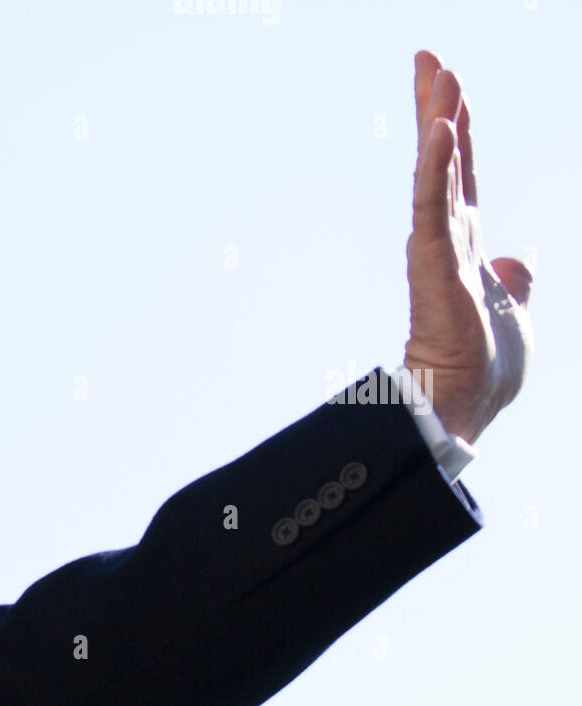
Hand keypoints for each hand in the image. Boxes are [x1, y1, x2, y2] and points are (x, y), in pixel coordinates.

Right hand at [402, 50, 532, 444]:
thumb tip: (522, 260)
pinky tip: (440, 132)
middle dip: (438, 105)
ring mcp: (440, 248)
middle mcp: (450, 237)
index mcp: (468, 244)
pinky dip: (437, 169)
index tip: (445, 82)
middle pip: (445, 157)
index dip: (457, 126)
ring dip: (439, 120)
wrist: (463, 405)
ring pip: (440, 172)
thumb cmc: (486, 369)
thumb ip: (515, 281)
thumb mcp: (514, 311)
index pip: (463, 171)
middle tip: (428, 56)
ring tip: (439, 72)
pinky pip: (437, 206)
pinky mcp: (436, 263)